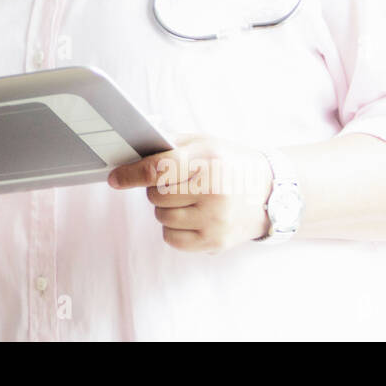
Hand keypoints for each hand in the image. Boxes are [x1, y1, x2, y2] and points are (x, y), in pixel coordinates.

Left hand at [108, 133, 273, 253]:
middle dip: (157, 189)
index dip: (131, 174)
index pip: (158, 170)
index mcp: (209, 162)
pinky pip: (171, 239)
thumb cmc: (230, 164)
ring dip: (166, 209)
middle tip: (176, 184)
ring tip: (189, 200)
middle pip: (156, 196)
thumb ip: (170, 145)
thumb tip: (132, 154)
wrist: (270, 193)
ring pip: (161, 217)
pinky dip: (173, 228)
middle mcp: (214, 192)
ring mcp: (215, 220)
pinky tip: (192, 217)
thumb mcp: (205, 143)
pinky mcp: (215, 242)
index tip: (115, 178)